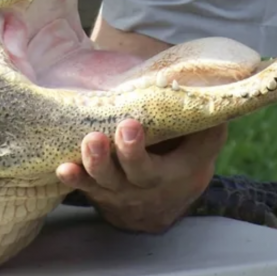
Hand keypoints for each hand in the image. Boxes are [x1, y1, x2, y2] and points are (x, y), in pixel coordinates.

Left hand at [56, 119, 227, 233]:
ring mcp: (124, 192)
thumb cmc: (188, 150)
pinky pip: (89, 188)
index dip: (149, 148)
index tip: (131, 123)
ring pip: (109, 183)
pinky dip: (76, 180)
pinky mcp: (103, 192)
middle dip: (128, 152)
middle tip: (119, 128)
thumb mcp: (206, 137)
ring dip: (96, 164)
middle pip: (139, 174)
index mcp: (181, 171)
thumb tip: (212, 80)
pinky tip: (64, 168)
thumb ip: (204, 115)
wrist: (170, 195)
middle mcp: (151, 186)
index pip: (171, 161)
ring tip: (90, 141)